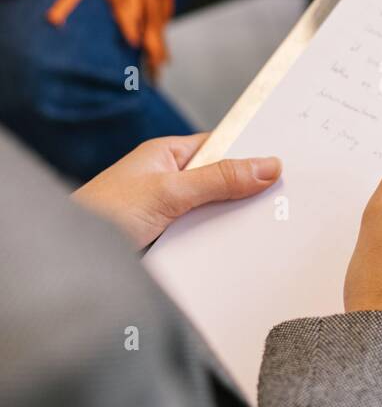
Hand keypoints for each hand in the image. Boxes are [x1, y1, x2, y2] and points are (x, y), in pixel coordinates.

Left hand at [72, 135, 281, 248]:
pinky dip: (216, 243)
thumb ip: (219, 180)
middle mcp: (167, 179)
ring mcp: (166, 210)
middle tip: (286, 200)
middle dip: (247, 192)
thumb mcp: (170, 192)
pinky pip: (201, 236)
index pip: (221, 146)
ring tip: (268, 228)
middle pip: (221, 181)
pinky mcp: (165, 238)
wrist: (69, 260)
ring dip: (231, 222)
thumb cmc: (103, 213)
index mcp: (167, 154)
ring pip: (212, 212)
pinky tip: (238, 252)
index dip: (252, 154)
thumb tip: (266, 165)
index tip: (286, 162)